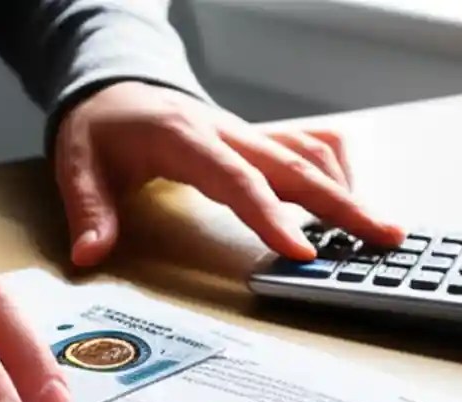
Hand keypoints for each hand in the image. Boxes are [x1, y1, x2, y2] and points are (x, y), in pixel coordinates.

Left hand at [54, 81, 405, 265]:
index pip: (237, 180)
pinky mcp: (257, 141)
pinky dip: (336, 170)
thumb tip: (90, 254)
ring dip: (348, 191)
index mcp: (185, 139)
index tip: (301, 250)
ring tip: (383, 231)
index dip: (271, 215)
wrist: (115, 87)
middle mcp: (227, 133)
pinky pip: (308, 146)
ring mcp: (247, 135)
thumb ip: (88, 210)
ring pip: (310, 156)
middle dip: (342, 205)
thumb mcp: (78, 164)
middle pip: (294, 167)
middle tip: (383, 239)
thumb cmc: (101, 128)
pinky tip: (351, 199)